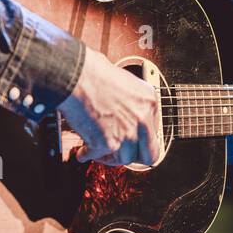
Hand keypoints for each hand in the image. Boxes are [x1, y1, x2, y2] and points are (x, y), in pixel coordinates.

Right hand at [59, 49, 162, 166]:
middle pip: (149, 154)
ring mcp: (128, 132)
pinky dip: (88, 154)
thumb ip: (133, 103)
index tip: (131, 140)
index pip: (155, 132)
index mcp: (149, 102)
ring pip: (124, 159)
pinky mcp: (109, 142)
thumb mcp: (127, 83)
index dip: (141, 139)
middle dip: (134, 156)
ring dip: (110, 156)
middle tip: (121, 153)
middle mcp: (143, 119)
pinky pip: (99, 156)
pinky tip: (83, 151)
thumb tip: (127, 117)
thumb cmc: (96, 73)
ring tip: (98, 150)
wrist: (78, 75)